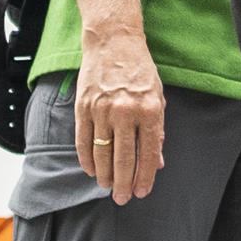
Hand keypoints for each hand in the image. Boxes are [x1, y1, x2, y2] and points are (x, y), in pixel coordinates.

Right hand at [74, 23, 165, 202]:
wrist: (113, 42)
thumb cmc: (140, 70)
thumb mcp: (157, 98)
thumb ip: (157, 131)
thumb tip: (156, 162)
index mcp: (149, 110)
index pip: (148, 153)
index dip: (145, 176)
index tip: (142, 191)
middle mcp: (126, 111)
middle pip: (124, 158)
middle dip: (124, 183)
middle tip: (123, 198)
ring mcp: (102, 109)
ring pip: (102, 153)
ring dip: (105, 175)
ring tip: (108, 187)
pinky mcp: (83, 107)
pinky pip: (84, 140)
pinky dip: (87, 159)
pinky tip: (92, 171)